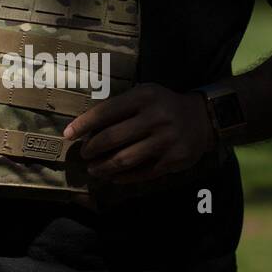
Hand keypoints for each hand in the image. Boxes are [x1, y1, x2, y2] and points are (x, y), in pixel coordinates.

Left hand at [62, 84, 214, 184]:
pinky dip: (124, 177)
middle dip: (92, 149)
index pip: (106, 112)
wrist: (203, 118)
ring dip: (104, 167)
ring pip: (125, 159)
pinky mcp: (173, 160)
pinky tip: (114, 177)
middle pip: (112, 138)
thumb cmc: (164, 105)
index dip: (83, 124)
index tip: (67, 134)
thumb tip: (86, 127)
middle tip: (84, 154)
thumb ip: (120, 106)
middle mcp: (155, 118)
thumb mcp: (145, 94)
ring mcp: (165, 140)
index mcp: (144, 97)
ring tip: (94, 169)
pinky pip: (142, 173)